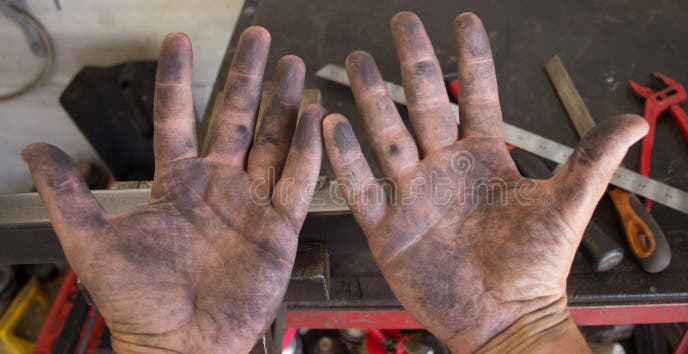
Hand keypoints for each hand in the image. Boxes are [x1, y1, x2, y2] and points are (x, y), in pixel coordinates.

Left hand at [22, 27, 323, 352]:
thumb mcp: (91, 243)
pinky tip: (317, 117)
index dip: (179, 78)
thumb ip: (67, 194)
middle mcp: (219, 187)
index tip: (180, 40)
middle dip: (248, 78)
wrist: (180, 346)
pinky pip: (296, 180)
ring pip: (273, 142)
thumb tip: (35, 150)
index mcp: (178, 184)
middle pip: (236, 119)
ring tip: (292, 68)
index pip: (178, 117)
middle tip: (260, 40)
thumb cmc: (137, 303)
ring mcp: (252, 205)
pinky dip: (308, 149)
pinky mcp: (279, 228)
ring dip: (284, 105)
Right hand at [322, 12, 646, 352]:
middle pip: (425, 103)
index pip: (477, 95)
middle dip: (413, 61)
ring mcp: (414, 196)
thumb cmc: (536, 268)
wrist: (504, 321)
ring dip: (372, 98)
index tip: (464, 20)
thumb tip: (634, 121)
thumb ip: (592, 159)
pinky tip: (331, 124)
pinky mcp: (389, 228)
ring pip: (387, 135)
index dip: (472, 57)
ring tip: (357, 61)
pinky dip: (346, 157)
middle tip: (402, 21)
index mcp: (485, 159)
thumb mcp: (567, 206)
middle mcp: (446, 169)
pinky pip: (361, 186)